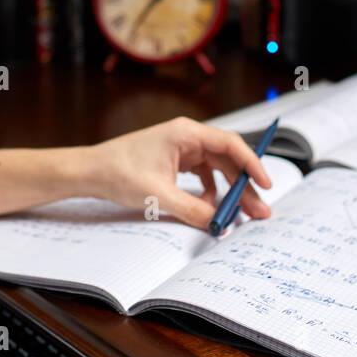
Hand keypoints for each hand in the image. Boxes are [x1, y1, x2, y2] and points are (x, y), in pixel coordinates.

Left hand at [88, 117, 273, 230]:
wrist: (91, 172)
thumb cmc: (118, 171)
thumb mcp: (158, 195)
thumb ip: (191, 209)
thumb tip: (217, 223)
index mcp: (186, 133)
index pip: (230, 144)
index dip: (252, 164)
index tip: (265, 184)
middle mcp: (187, 137)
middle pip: (227, 159)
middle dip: (244, 186)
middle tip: (259, 210)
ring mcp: (181, 149)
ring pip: (217, 169)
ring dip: (229, 191)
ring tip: (240, 213)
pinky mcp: (175, 162)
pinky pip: (203, 175)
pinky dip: (210, 192)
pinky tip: (210, 207)